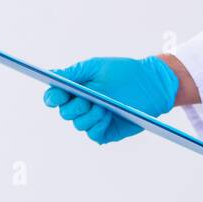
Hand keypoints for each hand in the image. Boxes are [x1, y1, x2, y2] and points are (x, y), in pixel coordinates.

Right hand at [43, 56, 178, 144]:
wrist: (150, 84)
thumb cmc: (124, 72)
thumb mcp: (96, 67)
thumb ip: (73, 74)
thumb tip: (52, 75)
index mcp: (75, 89)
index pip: (54, 97)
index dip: (52, 98)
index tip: (57, 96)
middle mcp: (81, 106)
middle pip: (65, 113)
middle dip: (75, 106)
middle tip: (88, 100)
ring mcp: (92, 120)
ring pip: (78, 124)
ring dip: (90, 115)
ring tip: (105, 106)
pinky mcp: (105, 132)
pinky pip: (93, 134)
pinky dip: (98, 125)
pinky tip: (108, 116)